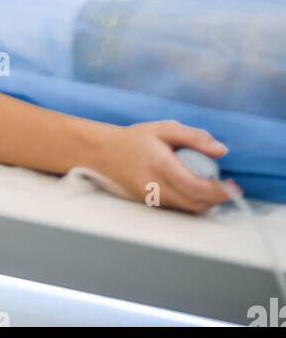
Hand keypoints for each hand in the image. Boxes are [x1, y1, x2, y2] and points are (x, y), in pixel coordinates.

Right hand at [89, 120, 234, 212]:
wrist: (104, 153)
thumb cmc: (136, 138)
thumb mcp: (164, 129)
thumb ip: (194, 137)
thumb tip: (221, 151)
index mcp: (161, 165)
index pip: (196, 187)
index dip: (219, 191)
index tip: (233, 187)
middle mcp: (156, 187)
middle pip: (196, 203)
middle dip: (216, 199)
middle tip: (227, 186)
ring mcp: (152, 199)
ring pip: (189, 209)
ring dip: (205, 201)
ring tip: (211, 185)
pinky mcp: (151, 205)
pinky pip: (179, 208)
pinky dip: (192, 201)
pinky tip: (193, 187)